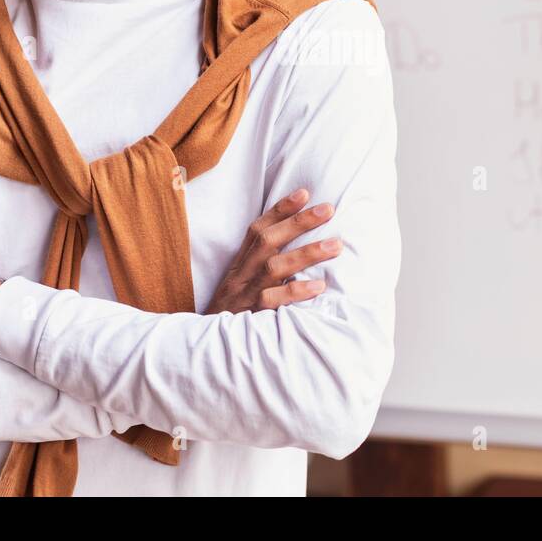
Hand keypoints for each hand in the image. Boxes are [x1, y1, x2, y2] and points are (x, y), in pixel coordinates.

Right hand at [204, 188, 340, 314]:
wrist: (206, 347)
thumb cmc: (232, 313)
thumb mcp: (240, 284)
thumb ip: (261, 265)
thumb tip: (297, 246)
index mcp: (239, 263)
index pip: (257, 229)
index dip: (280, 210)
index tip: (304, 193)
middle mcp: (241, 274)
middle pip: (268, 241)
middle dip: (299, 222)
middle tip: (328, 209)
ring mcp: (245, 294)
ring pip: (274, 267)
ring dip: (306, 253)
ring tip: (335, 245)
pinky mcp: (251, 316)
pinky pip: (273, 301)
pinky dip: (296, 291)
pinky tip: (318, 286)